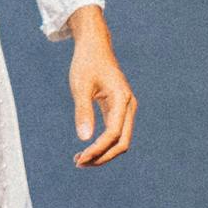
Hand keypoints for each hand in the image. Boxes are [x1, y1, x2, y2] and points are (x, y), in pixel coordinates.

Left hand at [66, 4, 136, 168]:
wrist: (94, 45)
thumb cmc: (87, 62)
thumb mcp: (81, 86)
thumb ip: (83, 111)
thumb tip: (84, 139)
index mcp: (122, 99)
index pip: (113, 134)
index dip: (97, 149)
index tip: (80, 157)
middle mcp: (128, 106)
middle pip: (122, 143)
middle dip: (102, 156)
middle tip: (79, 163)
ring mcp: (126, 108)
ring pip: (120, 140)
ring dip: (103, 152)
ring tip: (80, 159)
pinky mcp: (119, 109)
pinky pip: (115, 132)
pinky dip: (103, 143)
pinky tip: (87, 148)